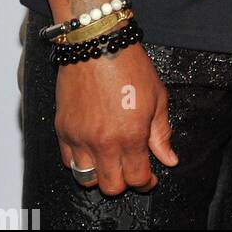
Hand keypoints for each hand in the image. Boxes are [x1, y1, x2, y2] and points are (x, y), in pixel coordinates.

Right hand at [54, 42, 177, 195]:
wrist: (98, 44)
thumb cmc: (130, 65)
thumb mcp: (157, 98)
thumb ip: (161, 133)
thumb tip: (169, 159)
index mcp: (130, 136)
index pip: (137, 179)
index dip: (146, 182)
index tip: (150, 178)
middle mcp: (103, 143)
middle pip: (111, 186)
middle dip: (124, 182)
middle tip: (131, 169)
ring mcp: (79, 138)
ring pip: (86, 179)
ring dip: (100, 174)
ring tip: (110, 160)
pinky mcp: (63, 130)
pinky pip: (68, 161)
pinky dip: (80, 161)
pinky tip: (92, 149)